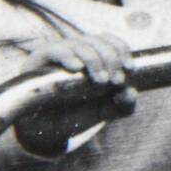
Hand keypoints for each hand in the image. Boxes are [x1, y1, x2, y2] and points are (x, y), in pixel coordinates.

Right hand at [14, 33, 138, 154]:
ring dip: (94, 59)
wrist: (43, 130)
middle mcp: (76, 51)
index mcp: (92, 57)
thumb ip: (121, 105)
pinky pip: (54, 50)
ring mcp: (58, 54)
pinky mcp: (39, 61)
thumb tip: (131, 92)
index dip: (122, 50)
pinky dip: (67, 56)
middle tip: (115, 81)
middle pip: (98, 40)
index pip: (109, 40)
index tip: (130, 68)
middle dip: (111, 59)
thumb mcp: (101, 112)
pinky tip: (76, 67)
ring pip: (79, 43)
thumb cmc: (73, 114)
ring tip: (100, 80)